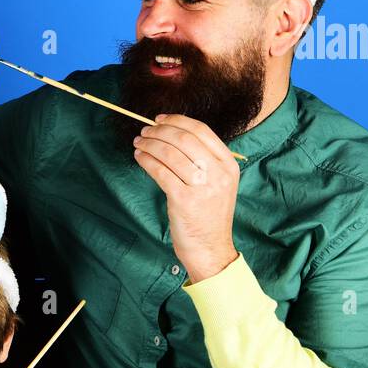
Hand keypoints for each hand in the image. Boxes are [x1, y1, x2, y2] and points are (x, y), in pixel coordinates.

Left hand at [132, 113, 240, 282]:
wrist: (210, 248)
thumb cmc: (209, 215)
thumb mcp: (218, 184)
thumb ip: (204, 160)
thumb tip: (172, 134)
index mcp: (228, 164)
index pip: (201, 131)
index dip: (177, 120)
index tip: (159, 119)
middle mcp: (218, 173)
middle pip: (183, 138)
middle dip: (159, 131)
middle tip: (144, 131)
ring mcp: (202, 186)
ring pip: (169, 153)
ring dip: (149, 144)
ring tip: (138, 143)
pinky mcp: (183, 200)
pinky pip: (160, 171)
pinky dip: (146, 161)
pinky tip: (139, 158)